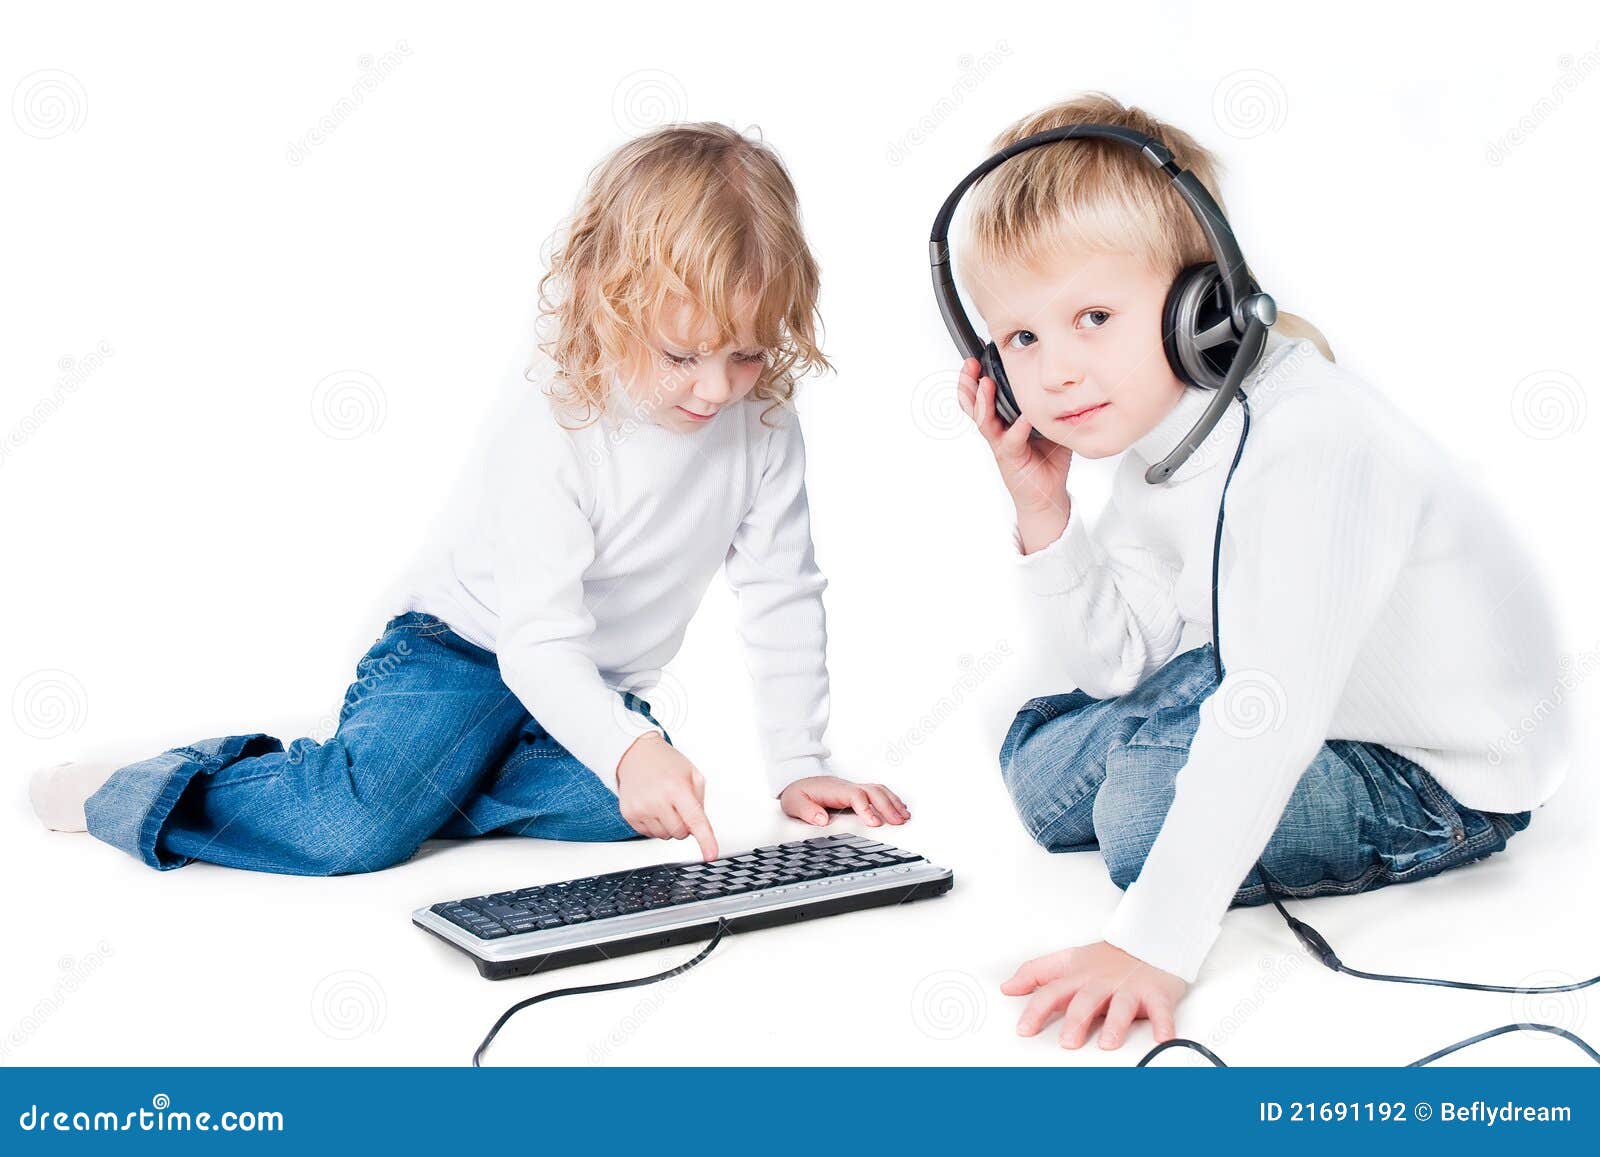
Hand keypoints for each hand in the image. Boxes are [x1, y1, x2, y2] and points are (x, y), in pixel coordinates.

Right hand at [615, 733, 717, 860]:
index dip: (705, 840)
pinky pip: (649, 834)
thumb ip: (700, 801)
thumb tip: (699, 827)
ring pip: (665, 836)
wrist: (635, 754)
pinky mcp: (629, 815)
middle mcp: (657, 799)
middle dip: (685, 825)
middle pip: (680, 833)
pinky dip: (655, 825)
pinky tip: (652, 807)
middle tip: (679, 807)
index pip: (695, 820)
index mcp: (677, 787)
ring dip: (669, 826)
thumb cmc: (665, 763)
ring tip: (663, 804)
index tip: (710, 854)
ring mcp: (641, 808)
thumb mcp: (692, 774)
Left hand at [778, 776, 909, 827]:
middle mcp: (847, 787)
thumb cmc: (798, 793)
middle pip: (873, 791)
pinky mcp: (857, 792)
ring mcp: (853, 789)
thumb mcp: (794, 803)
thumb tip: (822, 820)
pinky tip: (899, 809)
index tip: (875, 823)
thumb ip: (807, 811)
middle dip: (888, 806)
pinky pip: (878, 792)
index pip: (855, 796)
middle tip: (898, 822)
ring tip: (904, 817)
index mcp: (834, 790)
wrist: (797, 780)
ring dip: (893, 802)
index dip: (867, 808)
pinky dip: (891, 799)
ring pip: (879, 790)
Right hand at [955, 357, 1073, 521]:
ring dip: (982, 401)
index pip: (984, 392)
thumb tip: (1066, 376)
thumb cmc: (1047, 459)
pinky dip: (1016, 428)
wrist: (1047, 493)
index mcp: (1004, 418)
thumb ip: (1050, 402)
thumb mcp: (1049, 422)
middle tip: (970, 363)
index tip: (978, 352)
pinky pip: (1010, 441)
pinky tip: (1023, 417)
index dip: (977, 373)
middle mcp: (998, 429)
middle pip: (974, 403)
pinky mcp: (1010, 458)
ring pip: (983, 420)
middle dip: (969, 382)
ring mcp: (1001, 443)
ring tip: (984, 383)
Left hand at [1001, 941, 1187, 1050]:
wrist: (1149, 940)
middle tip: (1067, 1042)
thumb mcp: (1067, 960)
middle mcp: (1102, 981)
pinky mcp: (1156, 992)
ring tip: (1108, 1043)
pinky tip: (1162, 1038)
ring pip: (1121, 1005)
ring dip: (1115, 1025)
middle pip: (1086, 1000)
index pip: (1052, 991)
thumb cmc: (1107, 958)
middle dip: (1076, 1020)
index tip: (1024, 1029)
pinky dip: (1164, 1025)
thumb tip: (1007, 987)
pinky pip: (1161, 1010)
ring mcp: (1129, 987)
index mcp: (1078, 975)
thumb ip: (1036, 974)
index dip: (1036, 1010)